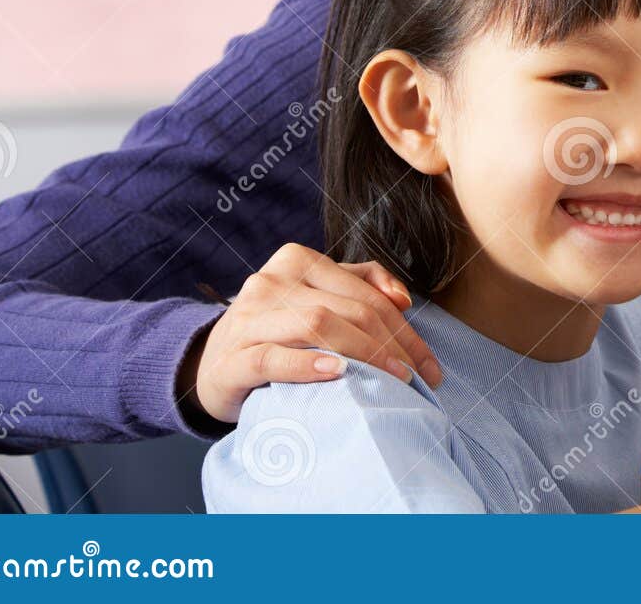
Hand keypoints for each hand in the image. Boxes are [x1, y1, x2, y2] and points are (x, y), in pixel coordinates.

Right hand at [180, 243, 442, 423]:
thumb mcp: (317, 299)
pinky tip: (336, 372)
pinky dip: (307, 365)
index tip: (430, 366)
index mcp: (298, 260)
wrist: (210, 365)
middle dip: (391, 344)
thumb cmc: (276, 333)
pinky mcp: (232, 357)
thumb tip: (402, 298)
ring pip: (317, 324)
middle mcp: (272, 281)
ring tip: (390, 378)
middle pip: (347, 308)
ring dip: (362, 352)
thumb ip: (360, 285)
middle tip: (416, 379)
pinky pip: (273, 357)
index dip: (404, 329)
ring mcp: (249, 317)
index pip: (365, 293)